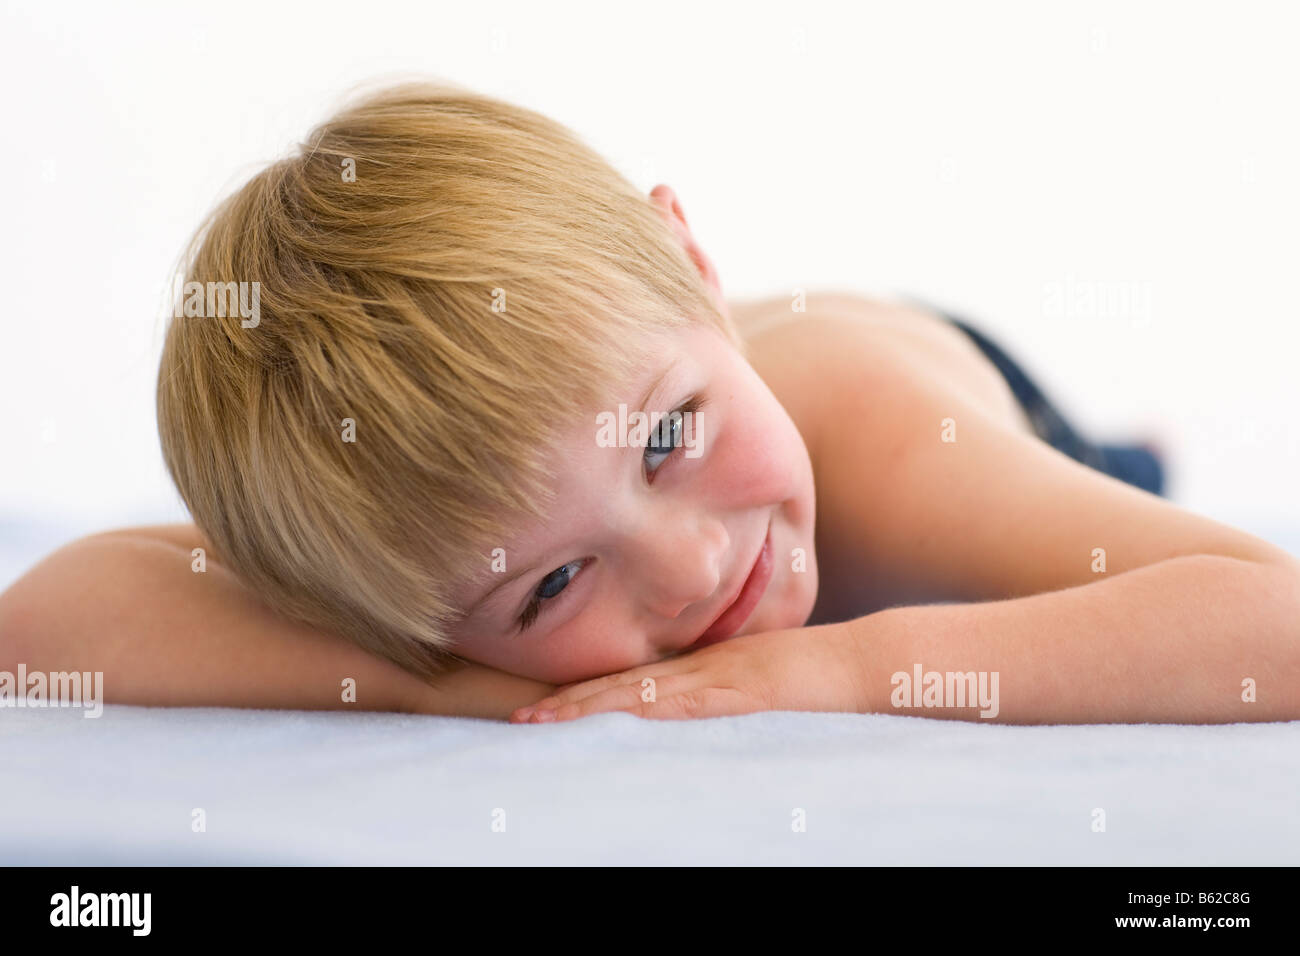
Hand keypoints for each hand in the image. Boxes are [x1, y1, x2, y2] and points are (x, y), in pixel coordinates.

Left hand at [508, 621, 864, 722]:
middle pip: (622, 685)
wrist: (866, 661)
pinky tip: (614, 717)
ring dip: (587, 708)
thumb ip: (727, 699)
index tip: (541, 710)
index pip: (633, 681)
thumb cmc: (821, 681)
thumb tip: (698, 722)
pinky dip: (644, 710)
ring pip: (640, 692)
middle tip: (519, 719)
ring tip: (541, 721)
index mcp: (703, 667)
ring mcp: (720, 676)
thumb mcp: (764, 690)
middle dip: (568, 704)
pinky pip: (685, 702)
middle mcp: (701, 667)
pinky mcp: (742, 692)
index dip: (584, 695)